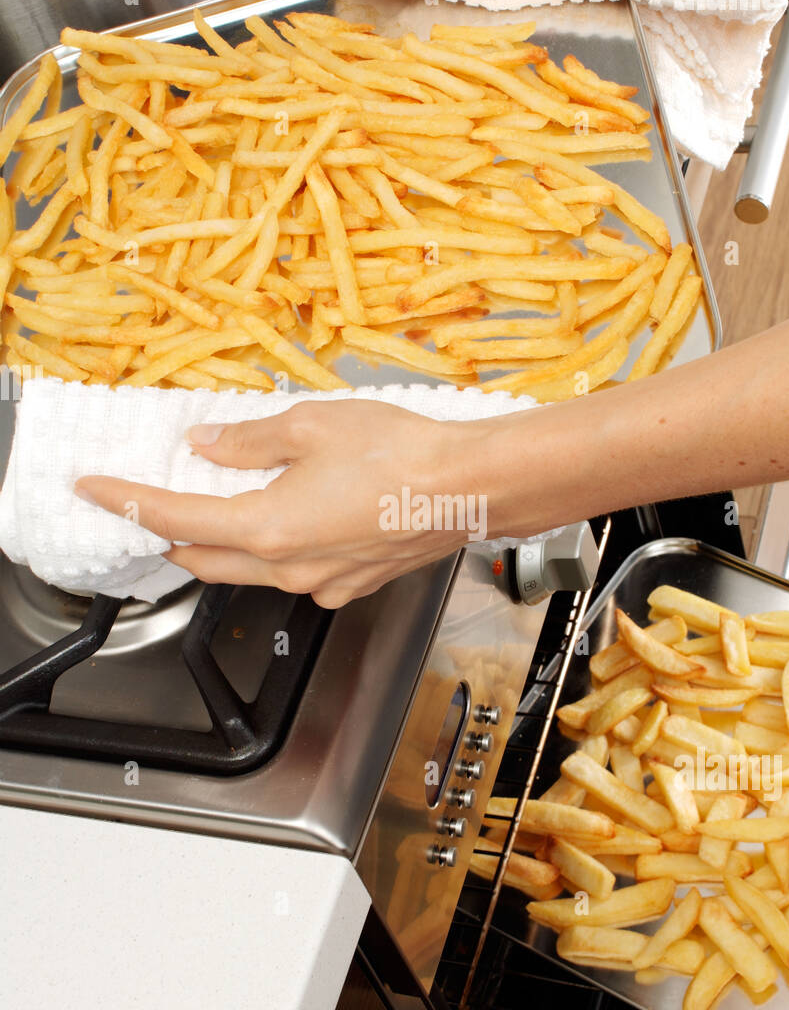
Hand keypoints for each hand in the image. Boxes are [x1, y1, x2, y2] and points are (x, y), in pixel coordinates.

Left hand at [74, 400, 493, 607]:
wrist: (472, 487)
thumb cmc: (402, 453)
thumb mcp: (310, 426)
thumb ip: (248, 441)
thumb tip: (207, 447)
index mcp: (268, 528)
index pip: (175, 521)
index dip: (127, 503)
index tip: (95, 490)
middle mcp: (289, 569)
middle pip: (204, 560)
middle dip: (169, 535)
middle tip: (149, 505)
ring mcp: (323, 583)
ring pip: (249, 572)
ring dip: (221, 545)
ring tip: (216, 508)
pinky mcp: (353, 584)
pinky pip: (295, 575)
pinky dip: (273, 552)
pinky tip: (287, 520)